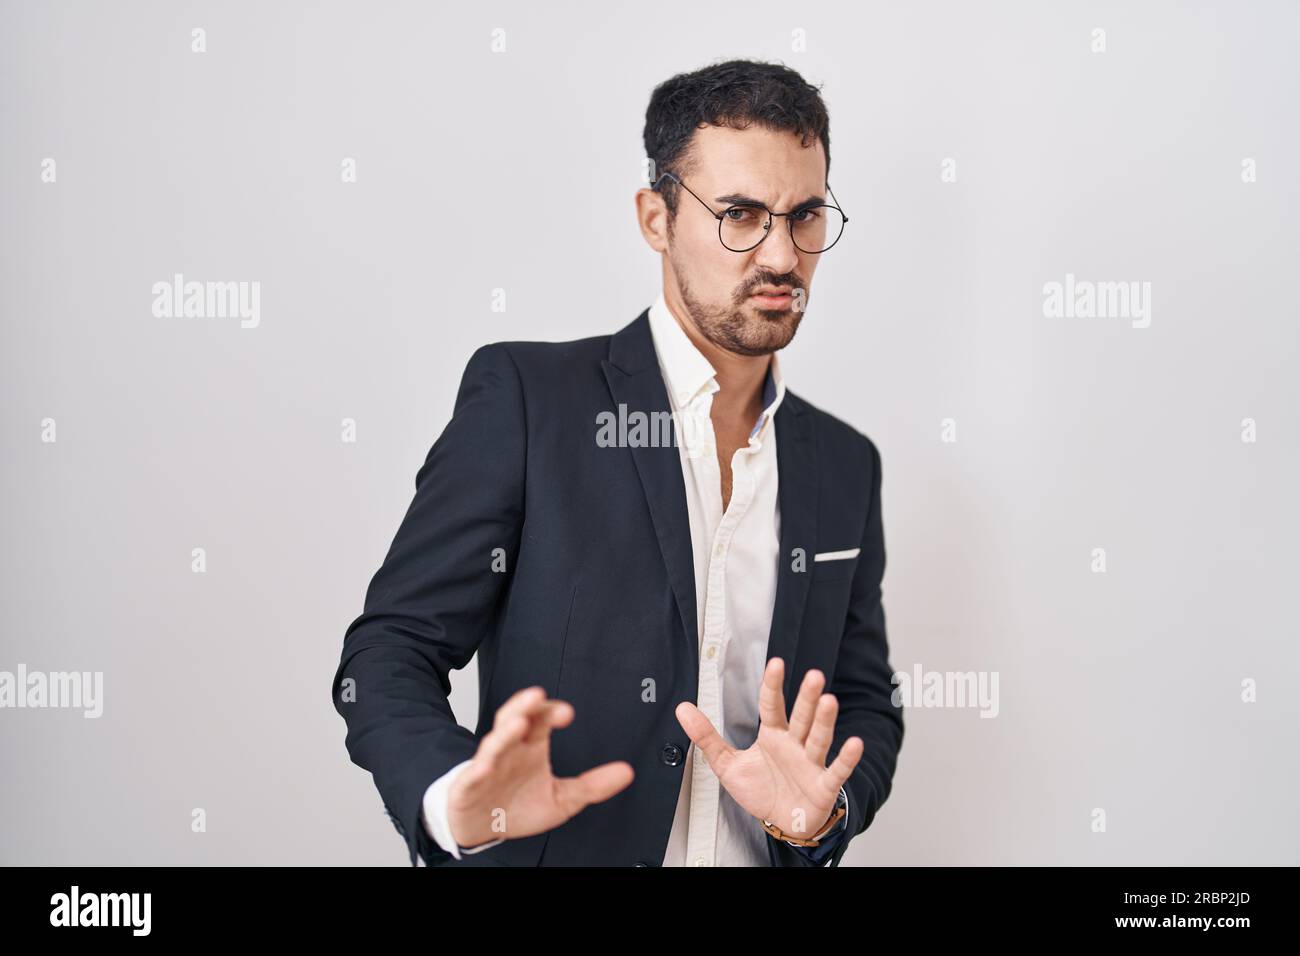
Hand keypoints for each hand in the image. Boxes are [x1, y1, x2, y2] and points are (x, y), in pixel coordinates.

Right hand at [447, 685, 634, 846]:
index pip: (541, 719)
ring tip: (518, 723)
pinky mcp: (471, 785)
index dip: (551, 711)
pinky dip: (480, 767)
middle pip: (515, 718)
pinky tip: (487, 764)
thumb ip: (593, 785)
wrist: (481, 827)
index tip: (567, 712)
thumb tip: (626, 772)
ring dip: (505, 731)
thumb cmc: (517, 806)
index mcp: (531, 747)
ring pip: (495, 741)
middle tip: (538, 697)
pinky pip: (474, 774)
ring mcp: (489, 765)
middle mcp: (510, 750)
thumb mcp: (562, 798)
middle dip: (526, 707)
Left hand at [675, 657, 861, 839]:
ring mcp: (811, 763)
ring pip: (819, 738)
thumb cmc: (761, 790)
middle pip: (801, 716)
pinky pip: (836, 770)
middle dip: (807, 697)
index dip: (773, 685)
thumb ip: (706, 737)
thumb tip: (682, 709)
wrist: (782, 822)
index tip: (775, 664)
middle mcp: (794, 744)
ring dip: (825, 721)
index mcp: (773, 735)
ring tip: (829, 701)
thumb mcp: (727, 764)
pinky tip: (854, 744)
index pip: (771, 705)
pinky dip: (846, 759)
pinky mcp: (823, 785)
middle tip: (813, 675)